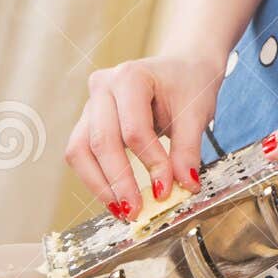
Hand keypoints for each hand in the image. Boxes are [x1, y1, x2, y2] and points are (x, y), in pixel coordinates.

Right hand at [65, 51, 224, 219]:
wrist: (183, 67)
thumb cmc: (189, 84)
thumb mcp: (196, 113)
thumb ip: (188, 149)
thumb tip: (185, 185)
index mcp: (131, 76)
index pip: (134, 129)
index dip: (150, 163)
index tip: (166, 190)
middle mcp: (103, 86)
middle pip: (101, 141)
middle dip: (118, 181)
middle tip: (136, 210)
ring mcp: (91, 103)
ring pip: (80, 150)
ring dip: (99, 185)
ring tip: (122, 210)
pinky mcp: (88, 120)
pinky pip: (81, 153)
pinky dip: (95, 178)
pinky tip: (114, 198)